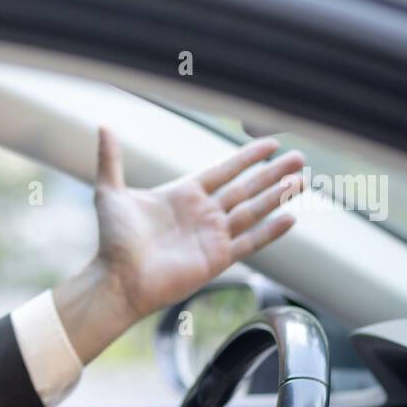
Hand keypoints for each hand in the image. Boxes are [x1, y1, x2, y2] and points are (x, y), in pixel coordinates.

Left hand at [53, 128, 304, 364]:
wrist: (118, 280)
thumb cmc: (113, 241)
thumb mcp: (111, 194)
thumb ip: (111, 160)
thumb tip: (104, 126)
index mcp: (183, 195)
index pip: (224, 170)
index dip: (247, 158)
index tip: (270, 144)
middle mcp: (201, 214)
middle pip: (246, 188)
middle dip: (272, 173)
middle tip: (299, 157)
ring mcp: (211, 236)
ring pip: (253, 210)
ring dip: (278, 196)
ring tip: (302, 180)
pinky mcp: (217, 259)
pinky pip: (250, 242)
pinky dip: (270, 231)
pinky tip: (290, 218)